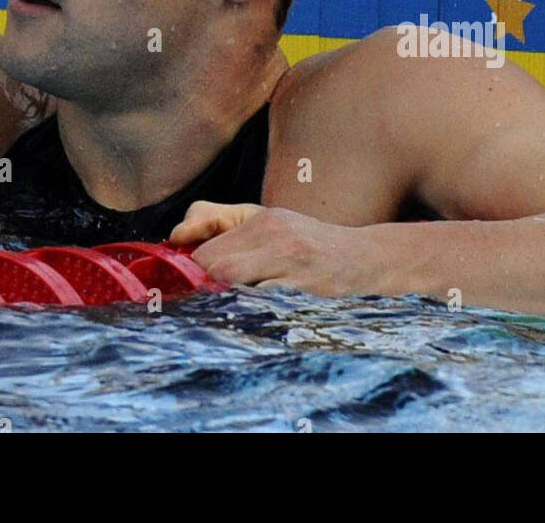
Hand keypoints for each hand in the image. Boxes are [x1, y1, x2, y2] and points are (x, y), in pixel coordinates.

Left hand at [170, 201, 408, 297]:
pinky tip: (259, 324)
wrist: (369, 259)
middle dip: (208, 293)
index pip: (206, 253)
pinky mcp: (311, 295)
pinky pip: (268, 313)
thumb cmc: (309, 242)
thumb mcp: (266, 220)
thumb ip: (219, 220)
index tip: (194, 289)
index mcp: (264, 220)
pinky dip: (257, 320)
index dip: (194, 275)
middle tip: (211, 307)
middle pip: (218, 272)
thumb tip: (175, 235)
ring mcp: (296, 269)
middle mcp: (279, 239)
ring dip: (230, 308)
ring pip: (239, 294)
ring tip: (234, 316)